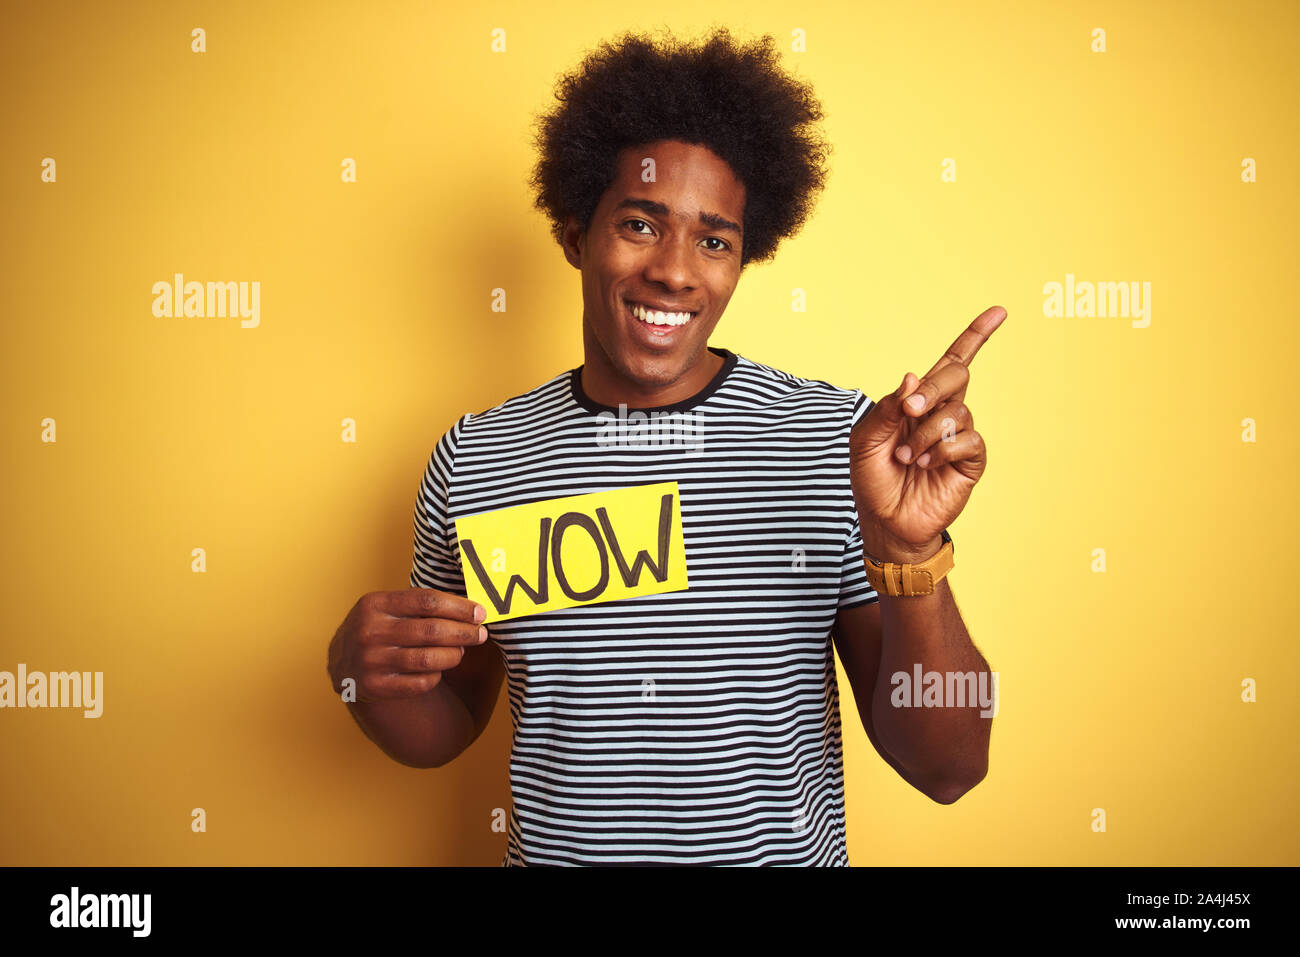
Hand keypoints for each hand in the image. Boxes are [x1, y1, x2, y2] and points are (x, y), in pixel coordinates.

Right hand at [326, 589, 487, 702]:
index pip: (426, 601)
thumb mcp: (387, 608)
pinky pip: (420, 683)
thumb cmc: (377, 629)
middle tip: (481, 633)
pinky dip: (437, 675)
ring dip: (453, 655)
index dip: (459, 607)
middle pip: (431, 631)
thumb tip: (469, 608)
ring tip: (461, 650)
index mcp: (374, 604)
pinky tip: (439, 668)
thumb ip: (420, 604)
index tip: (480, 612)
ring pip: (429, 659)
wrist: (342, 664)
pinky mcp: (376, 687)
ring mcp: (371, 661)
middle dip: (464, 632)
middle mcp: (370, 631)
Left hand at [849, 305, 1005, 562]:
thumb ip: (886, 407)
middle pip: (955, 375)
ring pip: (957, 411)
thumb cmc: (873, 480)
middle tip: (910, 412)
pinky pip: (969, 439)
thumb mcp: (865, 439)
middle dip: (933, 388)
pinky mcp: (970, 460)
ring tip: (907, 458)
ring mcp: (958, 436)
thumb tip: (911, 376)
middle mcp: (942, 413)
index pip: (951, 362)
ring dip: (926, 434)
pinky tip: (926, 465)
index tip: (999, 312)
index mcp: (918, 402)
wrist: (886, 522)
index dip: (975, 336)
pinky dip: (943, 449)